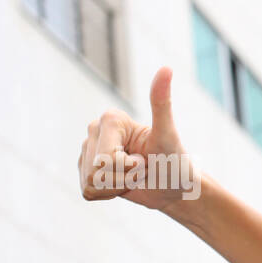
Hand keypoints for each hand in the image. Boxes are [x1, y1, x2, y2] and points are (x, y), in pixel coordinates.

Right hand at [78, 66, 198, 210]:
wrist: (175, 188)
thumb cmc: (176, 161)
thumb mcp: (169, 135)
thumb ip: (162, 104)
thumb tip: (167, 68)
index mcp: (110, 119)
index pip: (107, 158)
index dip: (129, 167)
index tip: (146, 159)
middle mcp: (94, 130)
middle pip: (96, 171)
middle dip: (124, 178)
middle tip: (142, 169)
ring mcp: (87, 151)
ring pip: (90, 183)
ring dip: (117, 187)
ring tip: (133, 176)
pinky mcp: (85, 171)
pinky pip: (87, 192)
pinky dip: (108, 194)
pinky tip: (122, 184)